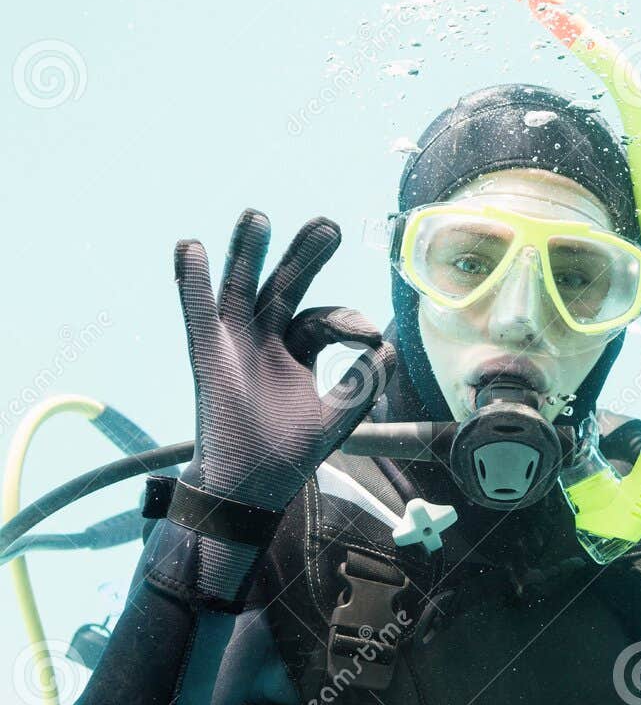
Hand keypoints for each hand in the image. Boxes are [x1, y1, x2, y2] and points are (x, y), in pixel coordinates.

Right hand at [176, 209, 393, 512]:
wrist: (249, 488)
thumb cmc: (286, 456)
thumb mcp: (336, 419)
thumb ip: (361, 386)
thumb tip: (387, 351)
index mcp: (296, 353)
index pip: (323, 320)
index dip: (349, 323)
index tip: (372, 338)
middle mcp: (264, 342)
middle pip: (284, 287)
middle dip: (304, 257)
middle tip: (327, 226)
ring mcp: (234, 346)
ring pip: (242, 288)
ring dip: (248, 252)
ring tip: (257, 216)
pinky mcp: (208, 357)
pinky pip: (197, 313)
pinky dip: (191, 281)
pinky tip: (188, 247)